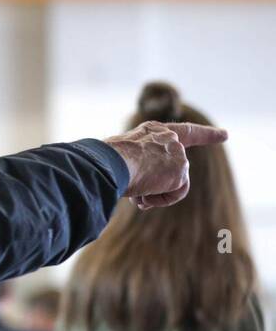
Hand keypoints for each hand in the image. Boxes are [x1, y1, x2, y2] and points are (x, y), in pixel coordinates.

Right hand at [104, 121, 226, 210]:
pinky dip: (159, 199)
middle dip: (180, 173)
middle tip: (213, 145)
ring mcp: (177, 152)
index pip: (183, 132)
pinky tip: (144, 193)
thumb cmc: (106, 163)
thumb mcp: (123, 159)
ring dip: (153, 192)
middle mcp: (168, 137)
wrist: (108, 163)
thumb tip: (143, 196)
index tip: (224, 135)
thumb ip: (140, 167)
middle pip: (181, 164)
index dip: (204, 134)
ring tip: (136, 190)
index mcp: (151, 132)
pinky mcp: (180, 168)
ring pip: (173, 184)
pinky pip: (174, 194)